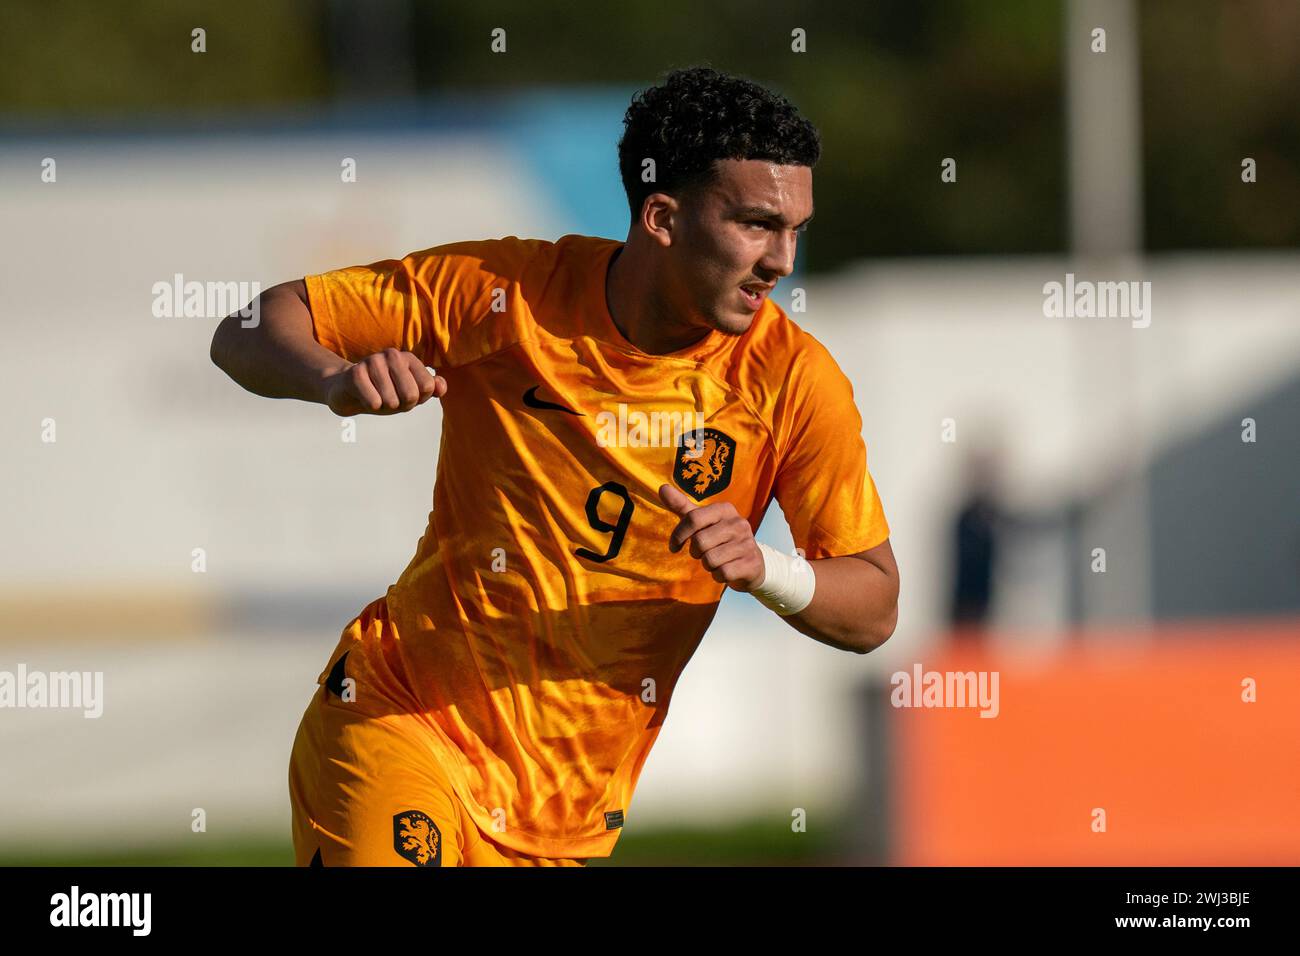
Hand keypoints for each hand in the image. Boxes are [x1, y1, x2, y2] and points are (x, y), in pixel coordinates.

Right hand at [324, 349, 446, 416]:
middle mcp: (392, 355)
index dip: (418, 400)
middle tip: (390, 398)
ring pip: (392, 402)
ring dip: (384, 407)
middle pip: (412, 396)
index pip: (427, 388)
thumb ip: (430, 389)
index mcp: (408, 358)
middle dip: (401, 405)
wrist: (347, 390)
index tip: (405, 395)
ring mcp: (373, 361)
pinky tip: (364, 397)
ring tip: (376, 396)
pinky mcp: (355, 373)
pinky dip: (371, 407)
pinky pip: (374, 403)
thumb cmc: (384, 391)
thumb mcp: (410, 391)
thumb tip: (440, 387)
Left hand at [658, 483, 764, 590]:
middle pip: (699, 541)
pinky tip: (725, 570)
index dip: (679, 534)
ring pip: (710, 559)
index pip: (693, 518)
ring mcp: (747, 543)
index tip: (673, 546)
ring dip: (707, 565)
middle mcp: (738, 523)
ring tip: (716, 561)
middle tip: (703, 553)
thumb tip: (662, 488)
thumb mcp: (701, 522)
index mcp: (725, 510)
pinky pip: (722, 573)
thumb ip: (681, 506)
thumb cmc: (719, 540)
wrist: (751, 563)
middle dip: (695, 553)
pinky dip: (718, 575)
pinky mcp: (752, 563)